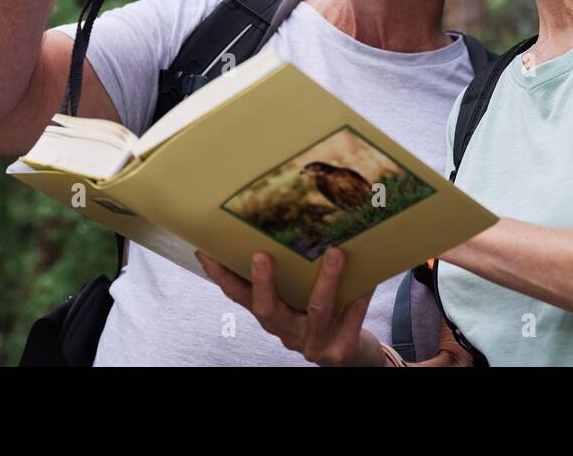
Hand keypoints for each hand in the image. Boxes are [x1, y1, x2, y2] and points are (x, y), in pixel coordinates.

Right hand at [196, 247, 389, 365]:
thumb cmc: (323, 313)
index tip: (205, 252)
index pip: (239, 296)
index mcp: (272, 315)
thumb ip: (293, 271)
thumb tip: (288, 218)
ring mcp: (312, 344)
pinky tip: (367, 281)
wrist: (352, 354)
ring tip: (335, 253)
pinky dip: (358, 299)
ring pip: (317, 311)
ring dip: (326, 281)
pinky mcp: (338, 351)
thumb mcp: (302, 295)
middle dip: (263, 283)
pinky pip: (350, 322)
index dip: (220, 277)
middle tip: (260, 255)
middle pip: (267, 311)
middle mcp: (286, 331)